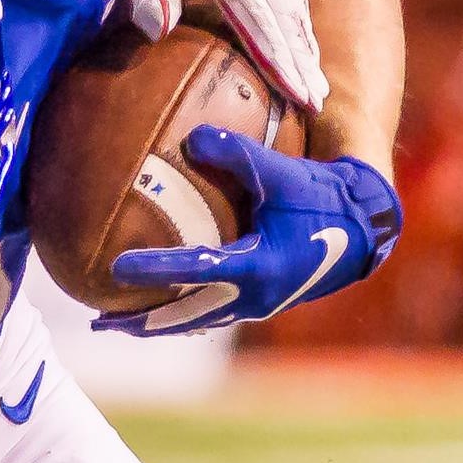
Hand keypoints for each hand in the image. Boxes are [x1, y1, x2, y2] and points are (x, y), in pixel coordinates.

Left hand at [96, 125, 401, 336]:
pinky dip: (179, 315)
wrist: (363, 230)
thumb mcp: (283, 172)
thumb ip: (238, 154)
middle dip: (141, 322)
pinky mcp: (259, 303)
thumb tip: (192, 137)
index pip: (195, 270)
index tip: (115, 269)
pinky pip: (210, 314)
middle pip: (185, 316)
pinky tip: (155, 308)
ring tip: (114, 324)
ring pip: (195, 322)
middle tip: (99, 322)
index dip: (154, 269)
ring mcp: (256, 305)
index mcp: (259, 266)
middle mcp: (254, 295)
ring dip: (155, 325)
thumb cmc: (322, 198)